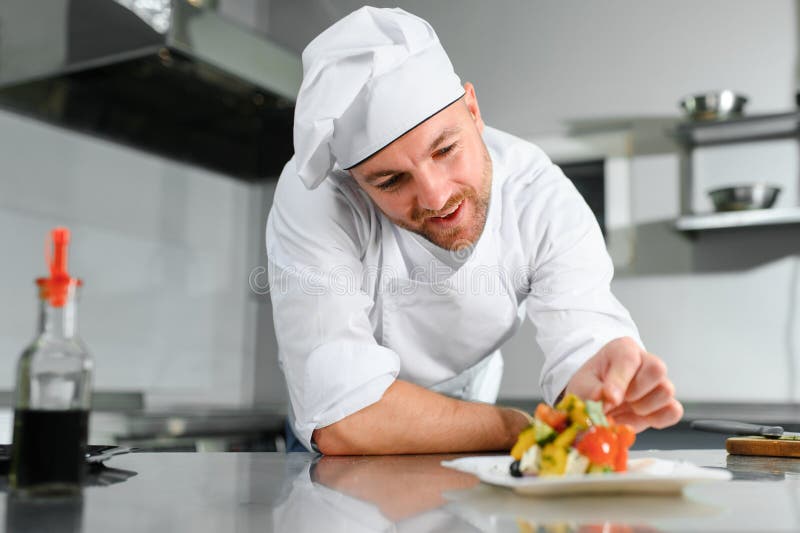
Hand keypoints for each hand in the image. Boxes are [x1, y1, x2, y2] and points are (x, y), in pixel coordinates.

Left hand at [565, 337, 682, 431]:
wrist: (595, 405)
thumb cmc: (589, 387)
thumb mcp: (582, 386)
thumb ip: (593, 392)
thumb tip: (607, 399)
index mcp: (622, 349)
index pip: (629, 358)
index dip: (620, 380)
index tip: (610, 398)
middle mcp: (645, 361)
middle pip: (657, 369)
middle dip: (636, 391)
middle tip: (619, 400)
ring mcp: (658, 382)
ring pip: (666, 391)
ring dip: (644, 406)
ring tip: (627, 407)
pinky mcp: (666, 403)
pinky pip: (674, 411)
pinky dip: (658, 419)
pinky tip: (639, 416)